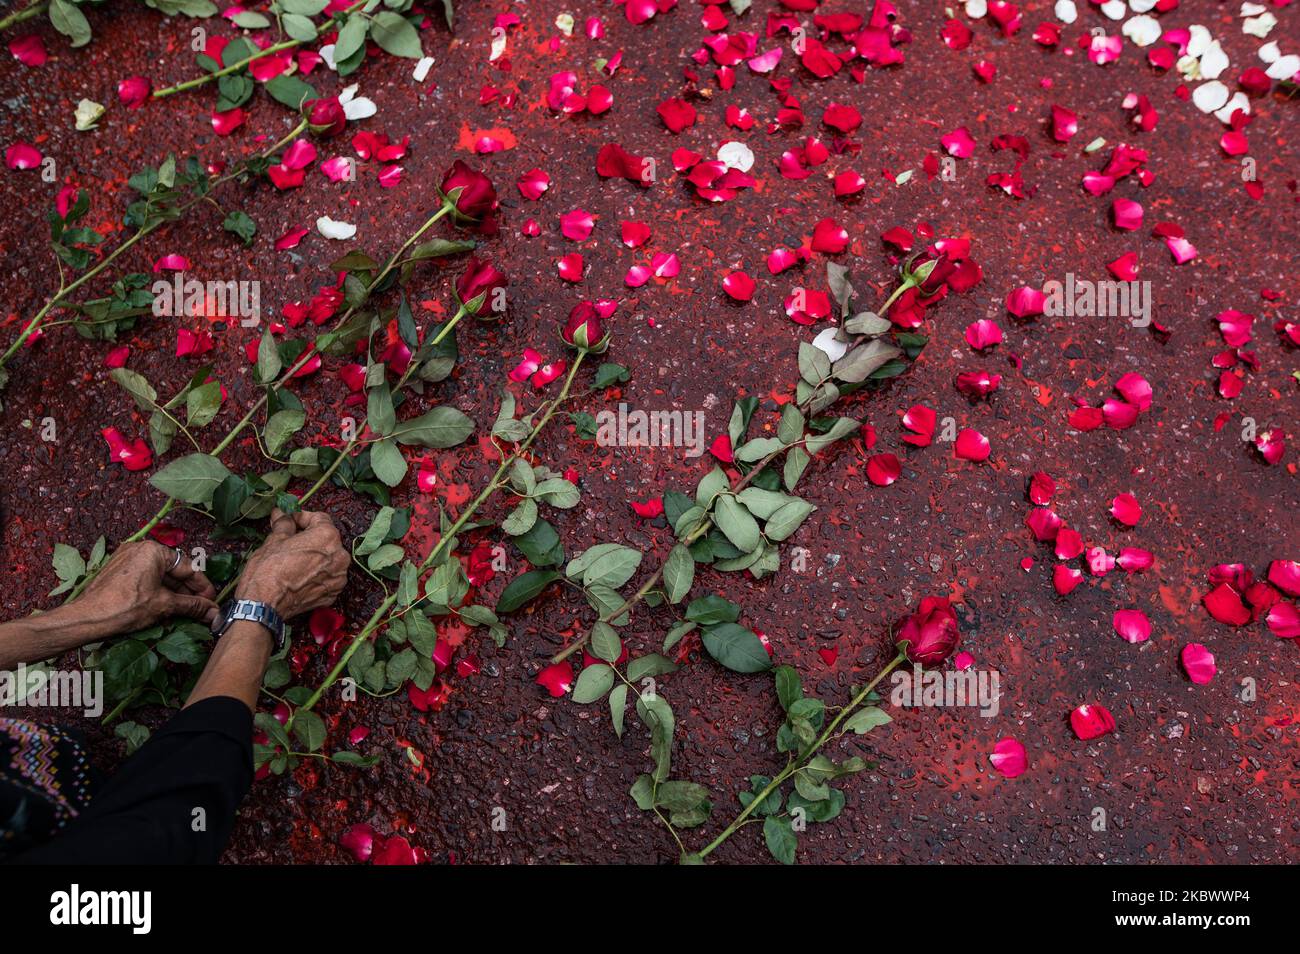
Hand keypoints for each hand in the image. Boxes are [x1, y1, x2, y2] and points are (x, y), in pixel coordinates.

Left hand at [77, 540, 218, 632]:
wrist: (87, 618)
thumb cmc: (125, 607)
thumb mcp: (165, 605)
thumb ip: (192, 606)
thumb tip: (213, 612)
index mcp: (153, 550)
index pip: (188, 567)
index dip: (202, 587)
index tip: (211, 601)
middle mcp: (139, 549)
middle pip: (173, 571)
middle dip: (188, 592)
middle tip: (201, 608)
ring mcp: (126, 558)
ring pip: (159, 575)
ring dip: (174, 593)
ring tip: (186, 611)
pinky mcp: (117, 571)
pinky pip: (145, 578)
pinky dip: (157, 591)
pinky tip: (166, 606)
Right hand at [234, 508, 348, 618]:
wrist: (263, 606)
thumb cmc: (268, 570)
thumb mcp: (274, 540)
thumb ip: (284, 523)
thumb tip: (282, 513)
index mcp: (328, 537)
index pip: (320, 518)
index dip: (302, 517)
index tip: (290, 521)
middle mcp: (340, 556)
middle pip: (327, 539)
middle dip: (310, 537)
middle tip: (290, 540)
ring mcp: (338, 578)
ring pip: (329, 559)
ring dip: (315, 556)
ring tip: (294, 560)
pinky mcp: (332, 594)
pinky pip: (327, 577)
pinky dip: (316, 574)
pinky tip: (299, 575)